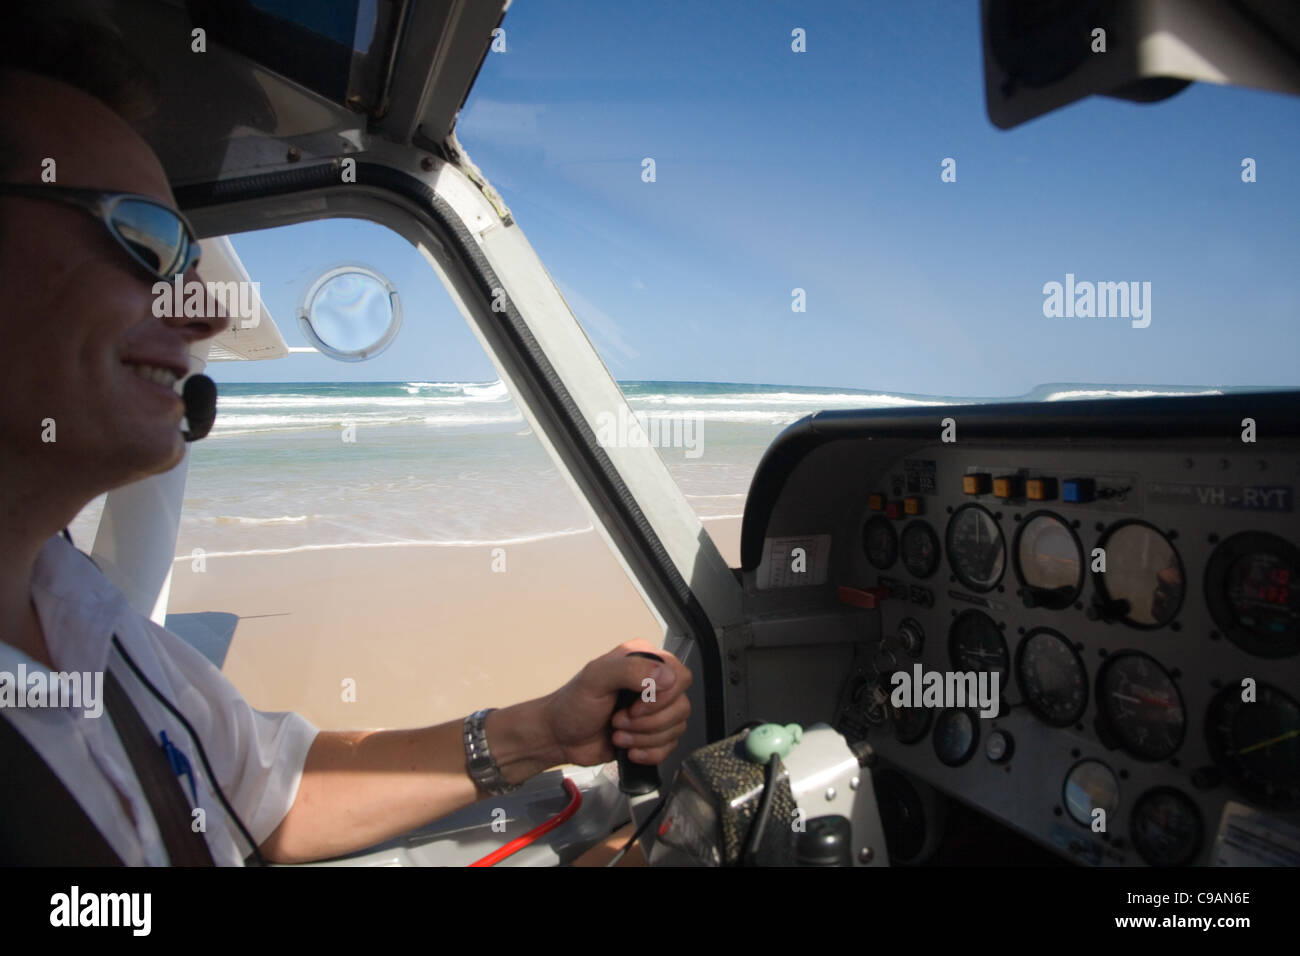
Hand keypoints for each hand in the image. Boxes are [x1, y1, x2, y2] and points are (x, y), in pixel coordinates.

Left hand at [542, 639, 692, 767]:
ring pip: (676, 728)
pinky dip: (648, 752)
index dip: (663, 697)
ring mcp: (655, 711)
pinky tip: (628, 749)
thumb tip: (666, 676)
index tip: (635, 706)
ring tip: (618, 733)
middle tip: (618, 720)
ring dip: (643, 738)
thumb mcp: (595, 679)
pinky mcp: (654, 735)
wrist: (560, 738)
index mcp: (643, 660)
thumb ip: (630, 669)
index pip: (680, 675)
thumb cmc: (573, 705)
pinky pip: (670, 747)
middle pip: (681, 706)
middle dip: (647, 722)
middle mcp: (654, 684)